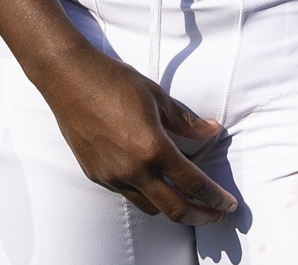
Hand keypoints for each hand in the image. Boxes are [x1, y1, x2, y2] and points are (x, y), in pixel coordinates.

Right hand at [42, 52, 236, 224]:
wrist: (69, 79)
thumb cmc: (113, 82)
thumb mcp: (158, 97)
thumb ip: (186, 122)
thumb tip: (210, 130)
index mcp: (153, 148)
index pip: (193, 184)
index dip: (215, 197)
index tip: (228, 204)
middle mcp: (132, 169)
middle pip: (174, 209)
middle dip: (200, 216)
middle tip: (215, 214)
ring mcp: (111, 176)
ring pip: (149, 206)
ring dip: (171, 207)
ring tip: (187, 200)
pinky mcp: (96, 175)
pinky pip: (127, 193)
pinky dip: (146, 193)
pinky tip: (154, 181)